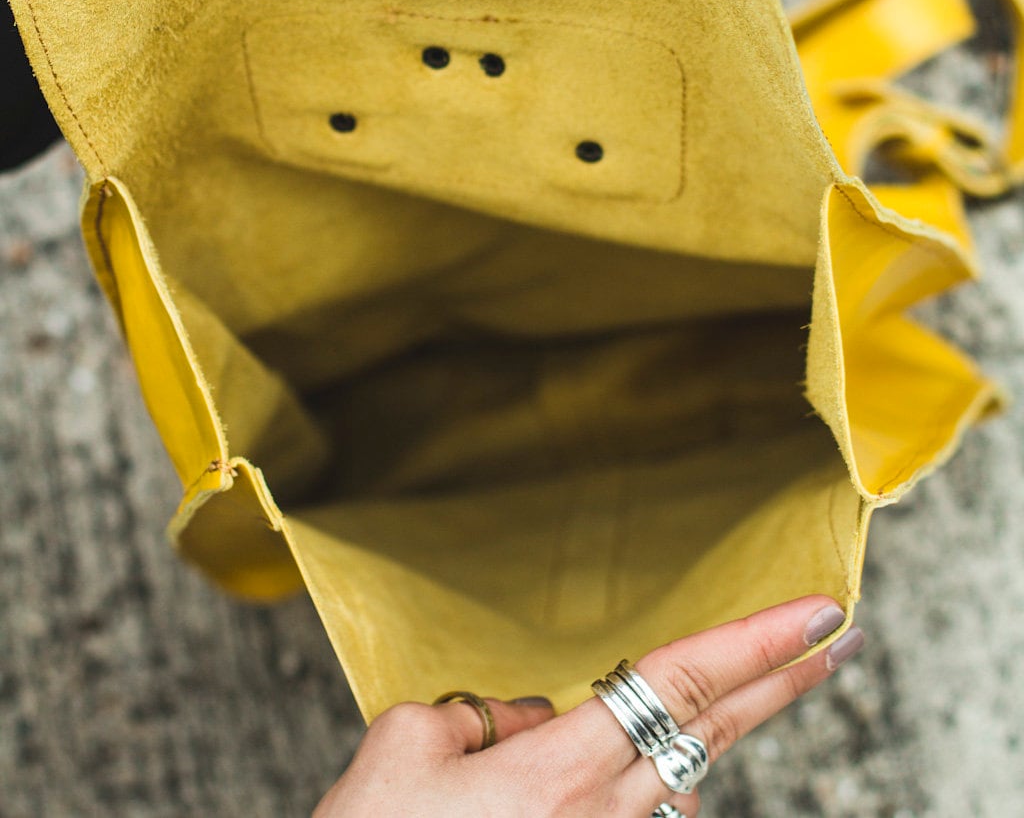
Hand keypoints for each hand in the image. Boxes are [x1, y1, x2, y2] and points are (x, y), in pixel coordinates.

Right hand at [313, 596, 863, 816]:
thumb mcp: (405, 748)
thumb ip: (482, 713)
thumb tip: (533, 715)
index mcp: (559, 774)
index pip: (679, 684)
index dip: (754, 642)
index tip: (815, 611)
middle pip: (713, 731)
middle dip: (785, 680)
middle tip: (836, 637)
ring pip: (678, 771)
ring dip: (715, 726)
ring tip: (758, 683)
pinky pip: (639, 808)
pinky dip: (653, 771)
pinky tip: (643, 759)